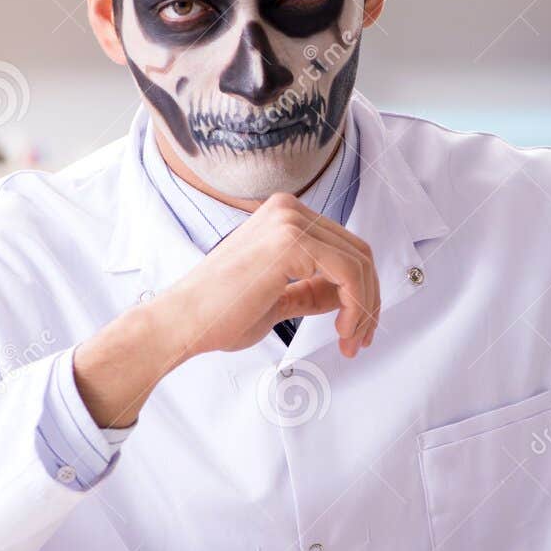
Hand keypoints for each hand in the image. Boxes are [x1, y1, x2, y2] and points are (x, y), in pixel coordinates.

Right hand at [73, 193, 379, 427]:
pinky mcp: (293, 241)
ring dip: (364, 308)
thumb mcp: (279, 297)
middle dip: (368, 300)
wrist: (182, 323)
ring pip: (359, 263)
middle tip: (361, 339)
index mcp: (283, 216)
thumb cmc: (218, 314)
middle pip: (358, 252)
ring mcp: (291, 221)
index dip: (361, 291)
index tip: (357, 327)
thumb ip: (312, 290)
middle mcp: (289, 209)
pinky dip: (357, 306)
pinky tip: (342, 330)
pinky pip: (349, 273)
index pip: (344, 248)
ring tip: (351, 341)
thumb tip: (346, 295)